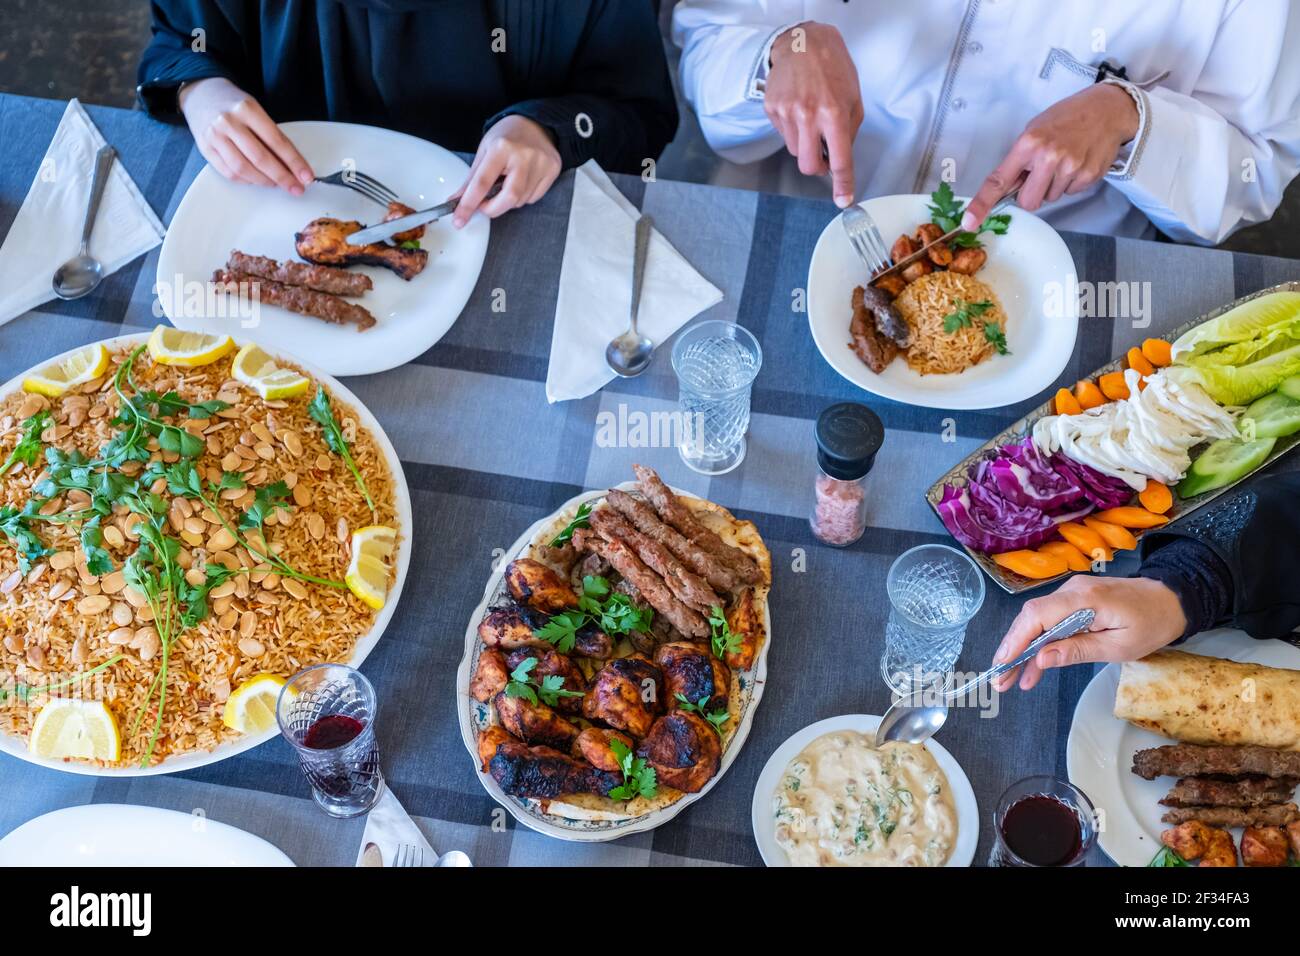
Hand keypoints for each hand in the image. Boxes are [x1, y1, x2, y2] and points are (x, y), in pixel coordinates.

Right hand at [179, 78, 313, 194]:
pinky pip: (228, 172)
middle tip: (296, 188)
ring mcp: (214, 136)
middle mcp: (229, 122)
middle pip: (260, 158)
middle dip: (282, 177)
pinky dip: (246, 180)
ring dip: (264, 181)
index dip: (294, 162)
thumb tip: (293, 165)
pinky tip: (257, 180)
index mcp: (247, 109)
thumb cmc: (233, 104)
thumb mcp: (255, 110)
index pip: (276, 141)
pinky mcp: (205, 148)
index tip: (306, 176)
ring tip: (276, 183)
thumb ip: (271, 135)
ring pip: (243, 168)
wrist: (200, 94)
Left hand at [451, 115, 561, 227]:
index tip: (459, 219)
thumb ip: (472, 179)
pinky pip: (534, 198)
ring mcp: (541, 163)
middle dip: (493, 209)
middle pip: (508, 198)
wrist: (536, 123)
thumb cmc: (508, 136)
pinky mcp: (553, 170)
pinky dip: (523, 196)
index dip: (469, 204)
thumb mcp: (485, 151)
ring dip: (508, 200)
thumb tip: (458, 201)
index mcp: (501, 148)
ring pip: (521, 200)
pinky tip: (522, 180)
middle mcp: (524, 156)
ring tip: (508, 182)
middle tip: (485, 205)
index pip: (482, 183)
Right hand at [764, 21, 862, 206]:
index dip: (843, 184)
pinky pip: (783, 134)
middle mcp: (808, 116)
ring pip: (795, 151)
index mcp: (833, 114)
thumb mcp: (853, 99)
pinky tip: (797, 107)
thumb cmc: (833, 68)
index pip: (839, 160)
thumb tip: (839, 159)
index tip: (844, 199)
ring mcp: (786, 113)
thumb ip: (848, 132)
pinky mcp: (772, 109)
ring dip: (804, 143)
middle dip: (817, 167)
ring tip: (810, 117)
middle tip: (823, 155)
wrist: (804, 43)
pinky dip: (792, 128)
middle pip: (808, 166)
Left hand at [961, 83, 1139, 229]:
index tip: (969, 221)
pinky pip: (1070, 193)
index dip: (982, 204)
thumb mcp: (1034, 130)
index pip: (999, 180)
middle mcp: (1048, 157)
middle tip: (1041, 173)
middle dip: (1031, 193)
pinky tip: (1078, 162)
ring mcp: (1070, 167)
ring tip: (1064, 160)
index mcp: (1028, 144)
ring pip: (1050, 198)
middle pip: (1028, 202)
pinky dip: (1071, 183)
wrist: (1106, 109)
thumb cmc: (1066, 118)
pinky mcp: (1088, 175)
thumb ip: (1019, 160)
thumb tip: (1006, 189)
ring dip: (1053, 185)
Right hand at [990, 575, 1185, 691]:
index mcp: (1084, 600)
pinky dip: (1040, 643)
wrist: (1171, 599)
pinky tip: (1034, 667)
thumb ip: (1078, 650)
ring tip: (1010, 680)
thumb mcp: (1119, 647)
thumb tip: (1041, 659)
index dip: (1015, 640)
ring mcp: (1072, 594)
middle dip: (1012, 649)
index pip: (1037, 616)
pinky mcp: (1075, 601)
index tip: (1002, 663)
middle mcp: (1072, 591)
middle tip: (999, 680)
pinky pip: (1050, 621)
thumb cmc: (1152, 624)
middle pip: (1030, 618)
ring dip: (1023, 650)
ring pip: (1036, 621)